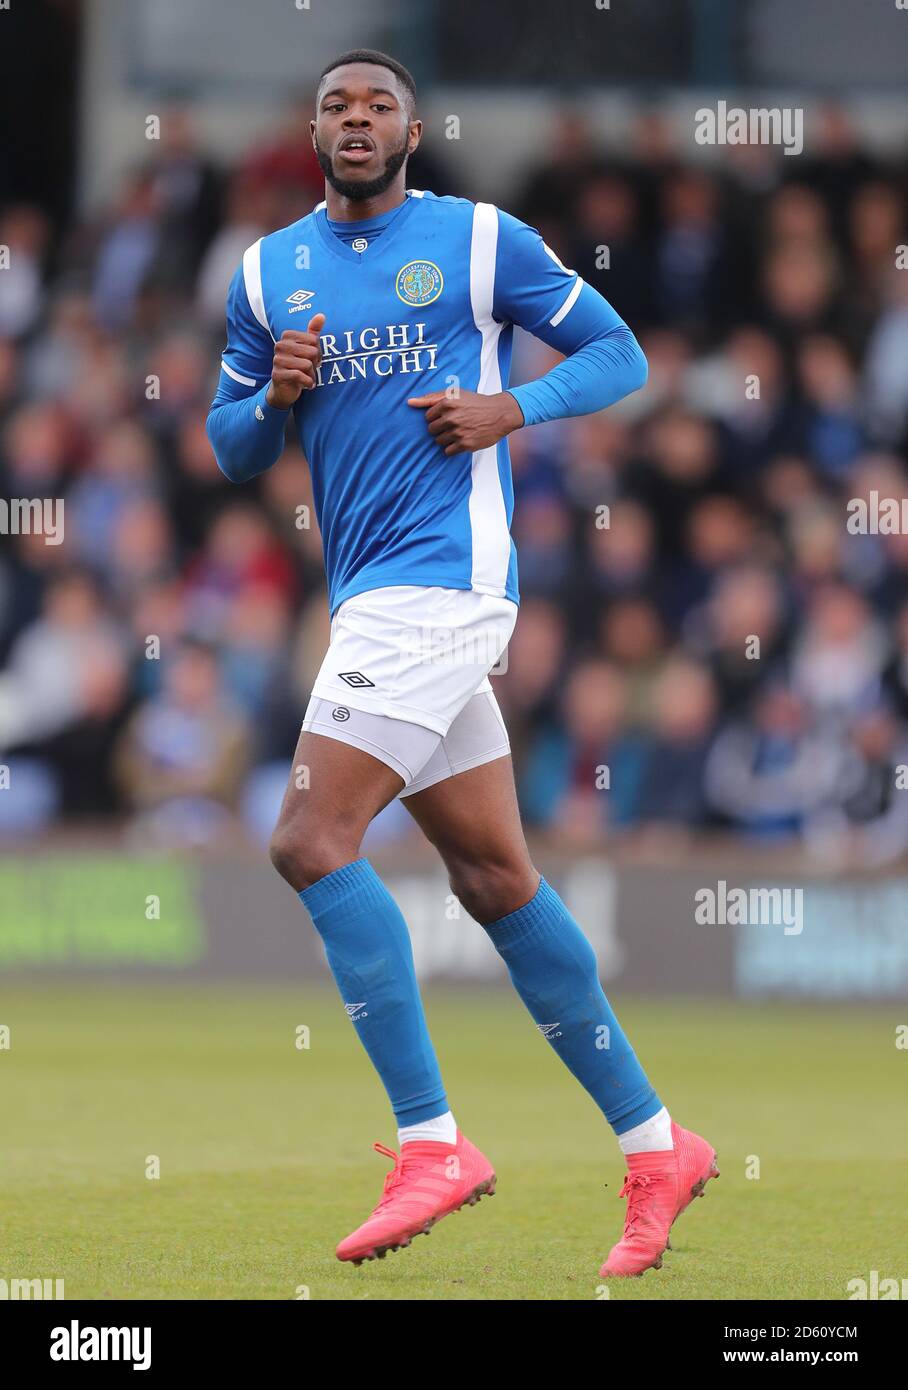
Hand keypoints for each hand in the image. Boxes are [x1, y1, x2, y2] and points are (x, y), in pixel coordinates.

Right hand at [266, 314, 324, 408]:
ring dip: (311, 374)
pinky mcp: (277, 374)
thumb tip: (321, 315)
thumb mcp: (307, 348)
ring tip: (306, 377)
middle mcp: (279, 346)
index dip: (317, 352)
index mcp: (287, 336)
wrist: (285, 389)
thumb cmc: (298, 365)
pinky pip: (299, 375)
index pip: (314, 340)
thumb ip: (313, 332)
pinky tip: (305, 384)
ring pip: (307, 364)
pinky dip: (307, 382)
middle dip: (315, 364)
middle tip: (308, 369)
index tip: (311, 359)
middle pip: (312, 352)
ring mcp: (277, 360)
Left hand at [407, 388, 523, 455]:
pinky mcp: (465, 445)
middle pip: (432, 430)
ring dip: (447, 439)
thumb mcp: (455, 394)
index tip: (449, 415)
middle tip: (455, 424)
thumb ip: (430, 398)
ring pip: (439, 442)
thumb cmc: (475, 402)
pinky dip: (454, 448)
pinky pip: (448, 452)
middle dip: (441, 428)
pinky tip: (463, 440)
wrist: (500, 413)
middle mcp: (451, 417)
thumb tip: (409, 403)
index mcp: (447, 402)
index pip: (428, 417)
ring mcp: (458, 432)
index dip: (437, 417)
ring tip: (460, 431)